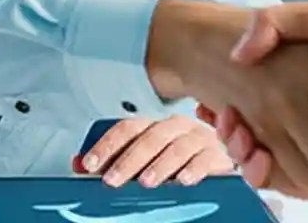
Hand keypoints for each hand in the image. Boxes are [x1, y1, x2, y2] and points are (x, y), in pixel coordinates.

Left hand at [80, 115, 234, 187]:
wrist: (229, 153)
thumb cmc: (182, 157)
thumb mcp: (147, 157)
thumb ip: (114, 160)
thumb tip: (77, 164)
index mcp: (155, 125)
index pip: (127, 128)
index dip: (106, 145)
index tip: (89, 164)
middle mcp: (176, 127)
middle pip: (149, 138)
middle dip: (128, 160)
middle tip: (112, 179)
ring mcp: (199, 138)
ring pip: (176, 148)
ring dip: (159, 165)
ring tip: (145, 181)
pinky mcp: (219, 154)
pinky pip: (206, 159)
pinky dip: (194, 169)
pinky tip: (183, 180)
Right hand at [205, 0, 307, 193]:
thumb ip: (277, 21)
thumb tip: (239, 51)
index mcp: (297, 80)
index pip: (244, 98)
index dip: (226, 109)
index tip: (215, 108)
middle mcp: (301, 112)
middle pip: (248, 132)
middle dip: (232, 133)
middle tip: (226, 127)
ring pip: (262, 158)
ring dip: (245, 156)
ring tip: (242, 144)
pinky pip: (287, 180)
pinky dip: (271, 176)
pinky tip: (261, 163)